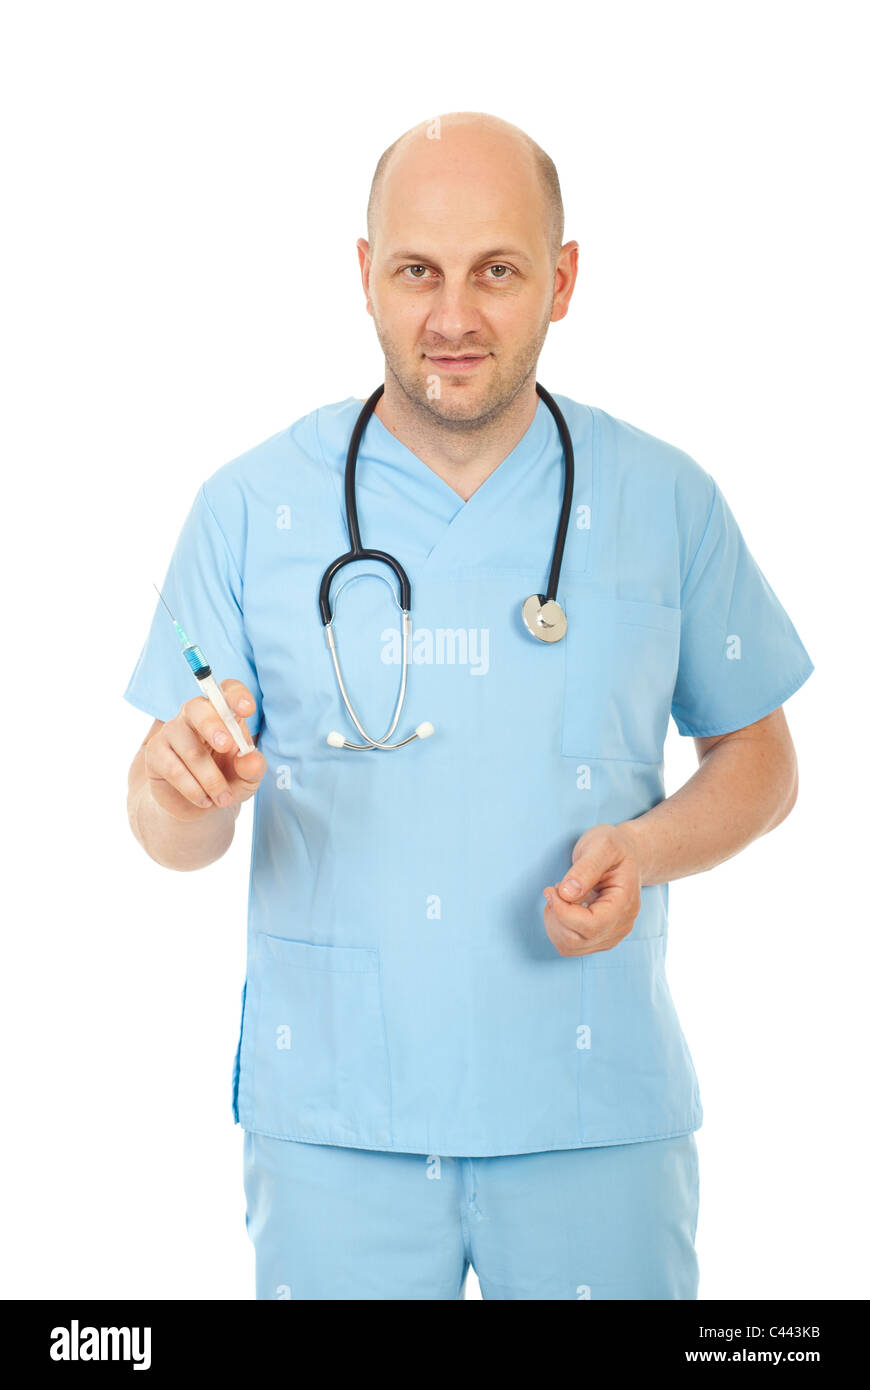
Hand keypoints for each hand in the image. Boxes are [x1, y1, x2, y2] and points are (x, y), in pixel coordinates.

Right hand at [144, 679, 266, 820]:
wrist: (196, 804)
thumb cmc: (226, 780)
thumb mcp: (247, 778)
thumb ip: (253, 767)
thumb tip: (250, 759)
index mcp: (222, 713)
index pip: (227, 690)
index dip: (236, 696)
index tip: (246, 709)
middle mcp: (194, 715)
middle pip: (197, 708)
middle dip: (213, 726)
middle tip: (227, 746)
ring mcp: (172, 732)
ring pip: (191, 750)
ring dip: (211, 779)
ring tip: (224, 798)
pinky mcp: (155, 753)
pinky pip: (175, 770)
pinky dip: (194, 789)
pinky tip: (205, 800)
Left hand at [542, 824, 642, 957]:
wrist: (626, 853)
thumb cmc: (614, 847)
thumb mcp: (602, 846)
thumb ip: (586, 868)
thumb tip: (566, 893)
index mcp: (625, 904)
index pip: (590, 925)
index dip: (563, 911)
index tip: (552, 888)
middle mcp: (621, 926)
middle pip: (576, 940)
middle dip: (555, 915)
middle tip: (555, 889)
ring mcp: (611, 935)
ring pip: (570, 947)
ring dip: (554, 923)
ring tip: (559, 897)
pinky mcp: (599, 938)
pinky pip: (570, 946)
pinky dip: (558, 928)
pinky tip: (562, 907)